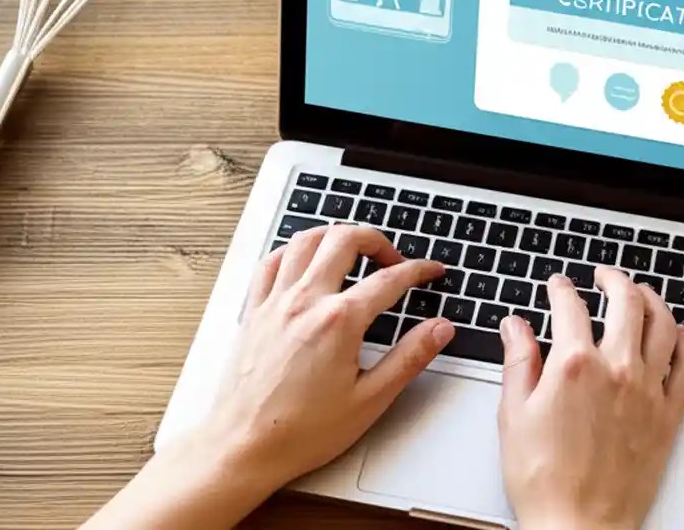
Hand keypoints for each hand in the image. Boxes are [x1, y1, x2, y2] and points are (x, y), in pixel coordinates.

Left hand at [82, 225, 453, 529]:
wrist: (243, 448)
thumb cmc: (301, 432)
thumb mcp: (370, 399)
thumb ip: (410, 357)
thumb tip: (440, 329)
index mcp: (339, 321)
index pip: (390, 279)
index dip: (419, 270)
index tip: (432, 271)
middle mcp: (305, 301)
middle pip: (345, 240)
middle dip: (377, 240)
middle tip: (393, 259)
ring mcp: (274, 303)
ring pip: (305, 240)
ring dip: (334, 235)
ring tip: (352, 249)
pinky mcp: (253, 312)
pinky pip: (270, 262)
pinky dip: (292, 250)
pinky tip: (303, 260)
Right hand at [498, 268, 683, 529]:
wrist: (579, 525)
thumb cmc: (543, 480)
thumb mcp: (513, 415)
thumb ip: (518, 361)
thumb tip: (514, 326)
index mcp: (573, 366)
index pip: (570, 306)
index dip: (561, 288)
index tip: (558, 285)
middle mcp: (616, 370)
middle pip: (625, 301)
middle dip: (613, 279)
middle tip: (604, 275)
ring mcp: (647, 390)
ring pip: (663, 324)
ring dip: (652, 299)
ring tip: (640, 293)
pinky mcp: (669, 415)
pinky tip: (677, 333)